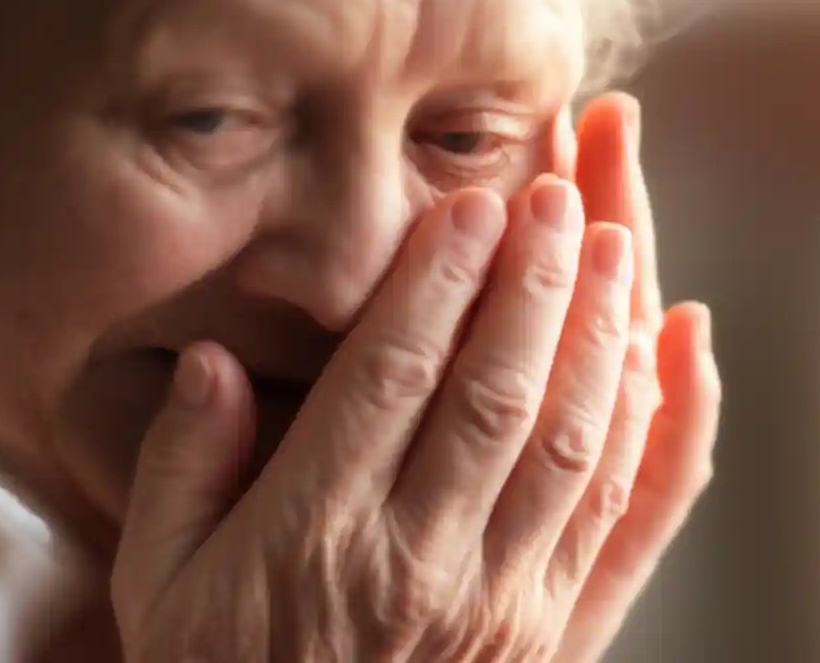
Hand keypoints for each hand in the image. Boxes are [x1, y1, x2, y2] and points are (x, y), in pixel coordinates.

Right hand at [110, 95, 719, 661]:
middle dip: (532, 284)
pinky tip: (657, 357)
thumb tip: (209, 363)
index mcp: (313, 537)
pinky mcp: (555, 627)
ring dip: (596, 336)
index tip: (468, 210)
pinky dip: (645, 427)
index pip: (389, 380)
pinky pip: (615, 513)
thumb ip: (181, 470)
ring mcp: (499, 598)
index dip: (436, 283)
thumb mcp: (162, 586)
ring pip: (568, 443)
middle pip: (494, 395)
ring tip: (611, 249)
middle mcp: (418, 560)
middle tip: (556, 199)